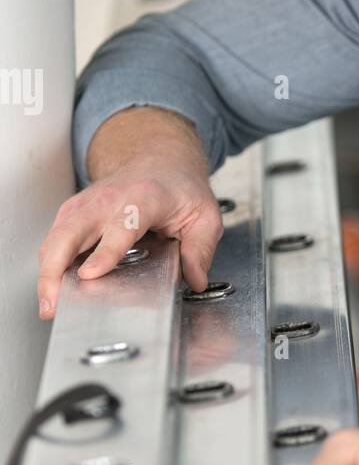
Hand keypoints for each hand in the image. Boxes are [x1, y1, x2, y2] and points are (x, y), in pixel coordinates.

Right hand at [37, 165, 224, 317]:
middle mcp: (108, 199)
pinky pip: (54, 239)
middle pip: (71, 231)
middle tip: (53, 301)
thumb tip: (195, 279)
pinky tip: (52, 287)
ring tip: (49, 304)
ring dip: (47, 271)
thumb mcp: (205, 216)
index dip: (104, 252)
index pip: (120, 227)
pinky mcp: (74, 212)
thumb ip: (200, 249)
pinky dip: (49, 263)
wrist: (160, 160)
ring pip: (56, 237)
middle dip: (56, 267)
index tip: (90, 274)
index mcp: (143, 199)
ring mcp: (86, 204)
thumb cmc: (179, 188)